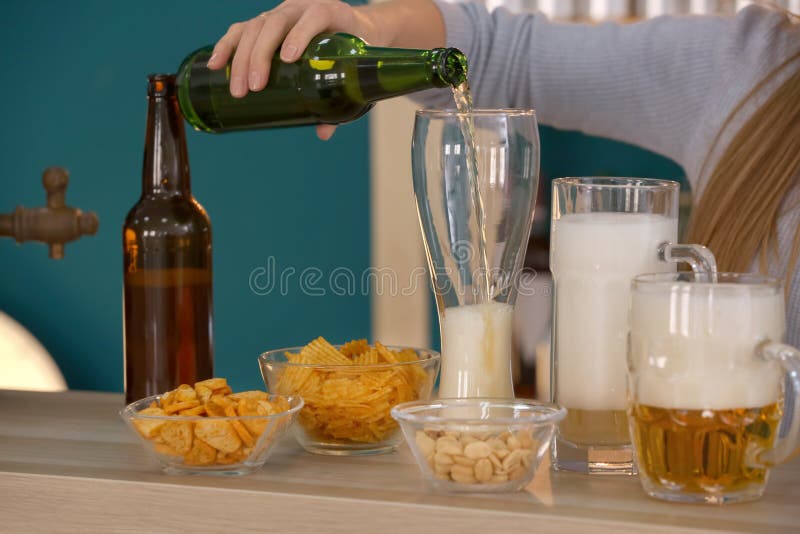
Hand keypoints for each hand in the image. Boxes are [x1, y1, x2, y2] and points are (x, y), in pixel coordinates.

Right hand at [206, 0, 378, 139]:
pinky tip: (215, 65)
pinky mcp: (264, 22)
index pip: (313, 16)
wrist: (352, 28)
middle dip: (260, 55)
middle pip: (276, 23)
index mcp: (330, 12)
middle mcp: (301, 7)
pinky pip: (241, 29)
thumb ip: (339, 99)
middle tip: (254, 88)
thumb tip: (323, 132)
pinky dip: (226, 46)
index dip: (300, 34)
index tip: (288, 59)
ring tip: (237, 89)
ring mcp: (280, 13)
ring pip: (254, 27)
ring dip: (241, 57)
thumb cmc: (352, 51)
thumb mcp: (352, 71)